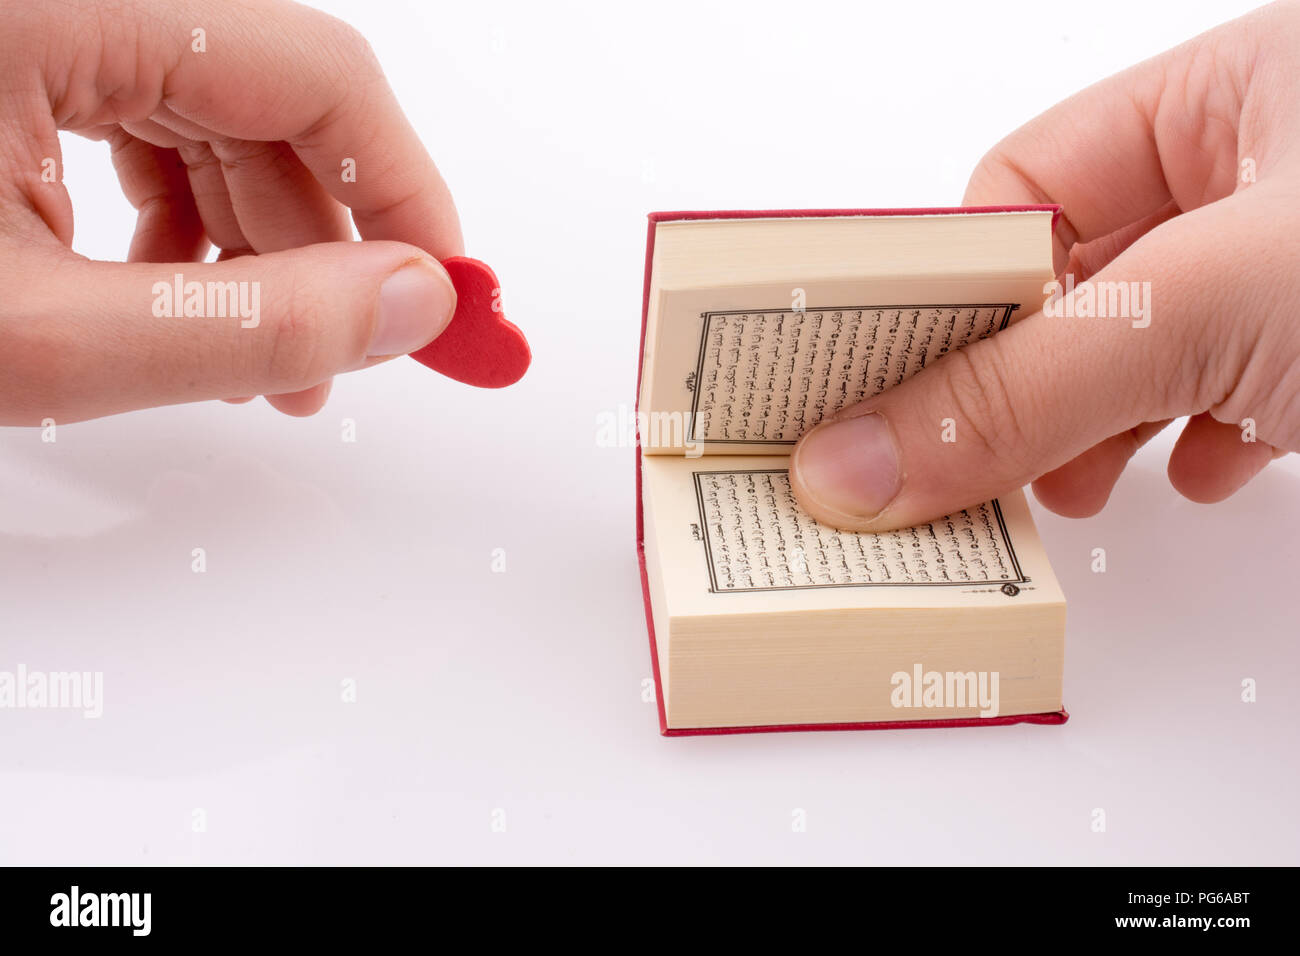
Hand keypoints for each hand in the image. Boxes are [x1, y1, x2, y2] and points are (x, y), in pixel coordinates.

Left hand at [0, 0, 461, 424]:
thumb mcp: (40, 339)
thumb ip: (242, 324)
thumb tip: (409, 304)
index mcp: (64, 8)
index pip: (316, 74)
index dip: (405, 193)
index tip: (444, 296)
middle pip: (275, 106)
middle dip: (324, 250)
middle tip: (340, 363)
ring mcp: (44, 29)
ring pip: (222, 126)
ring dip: (260, 252)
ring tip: (253, 363)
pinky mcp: (23, 61)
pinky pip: (156, 133)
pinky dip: (191, 229)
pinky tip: (174, 305)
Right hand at [790, 1, 1298, 530]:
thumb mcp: (1213, 309)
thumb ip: (1027, 389)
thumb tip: (855, 458)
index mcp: (1231, 93)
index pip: (1023, 187)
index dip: (940, 286)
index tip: (866, 379)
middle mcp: (1257, 174)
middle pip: (1065, 284)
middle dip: (1010, 382)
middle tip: (942, 456)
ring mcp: (1291, 275)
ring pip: (1135, 354)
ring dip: (1091, 434)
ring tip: (1069, 487)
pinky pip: (1214, 400)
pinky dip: (1182, 450)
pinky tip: (1193, 474)